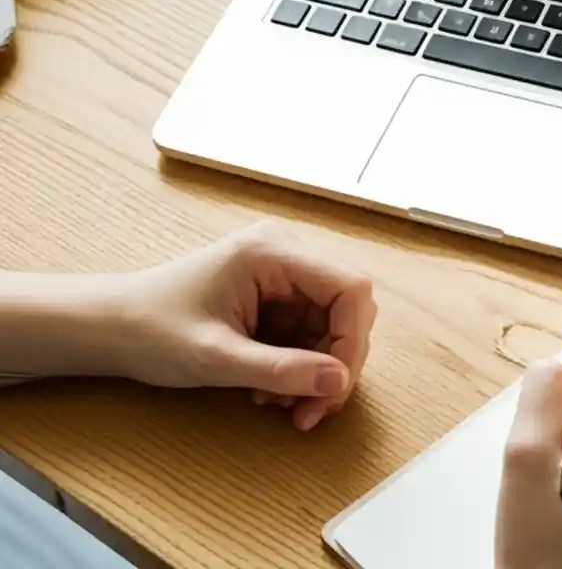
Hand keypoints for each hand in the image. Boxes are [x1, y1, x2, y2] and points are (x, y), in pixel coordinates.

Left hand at [116, 220, 376, 430]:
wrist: (108, 329)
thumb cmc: (150, 331)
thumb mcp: (215, 358)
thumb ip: (280, 370)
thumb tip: (339, 381)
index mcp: (272, 252)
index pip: (350, 289)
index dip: (353, 340)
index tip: (334, 387)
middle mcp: (285, 253)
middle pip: (347, 309)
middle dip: (335, 364)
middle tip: (312, 409)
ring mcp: (281, 273)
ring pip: (332, 326)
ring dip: (316, 371)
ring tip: (281, 404)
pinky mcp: (275, 294)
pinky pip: (310, 332)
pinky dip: (299, 366)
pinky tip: (270, 389)